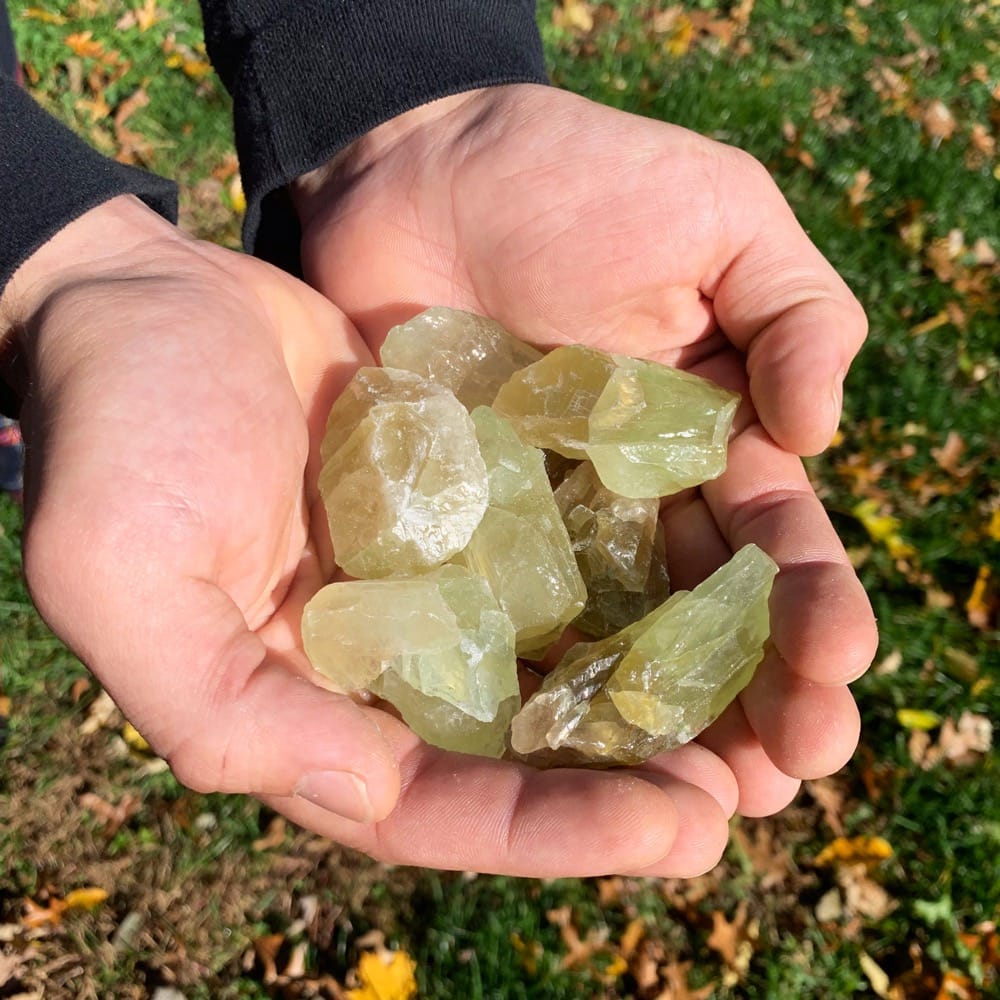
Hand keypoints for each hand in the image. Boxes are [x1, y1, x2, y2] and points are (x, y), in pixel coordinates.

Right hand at [4, 195, 697, 878]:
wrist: (153, 305)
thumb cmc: (118, 435)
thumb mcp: (128, 580)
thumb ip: (224, 711)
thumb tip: (370, 794)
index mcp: (303, 711)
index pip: (438, 808)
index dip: (555, 830)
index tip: (679, 832)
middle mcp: (379, 664)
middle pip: (521, 755)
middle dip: (634, 782)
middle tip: (754, 792)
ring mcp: (430, 583)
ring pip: (558, 664)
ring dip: (660, 691)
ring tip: (774, 711)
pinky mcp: (467, 506)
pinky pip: (561, 556)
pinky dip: (633, 578)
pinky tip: (720, 584)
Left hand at [293, 85, 878, 865]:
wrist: (415, 172)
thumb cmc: (572, 178)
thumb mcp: (719, 218)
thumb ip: (796, 312)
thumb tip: (823, 432)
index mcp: (708, 438)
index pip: (776, 544)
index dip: (812, 611)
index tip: (838, 672)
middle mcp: (630, 502)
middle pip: (701, 621)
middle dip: (748, 701)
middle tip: (780, 780)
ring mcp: (540, 527)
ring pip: (608, 645)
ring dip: (652, 726)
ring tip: (695, 807)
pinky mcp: (452, 532)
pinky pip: (496, 619)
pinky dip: (527, 683)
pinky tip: (554, 753)